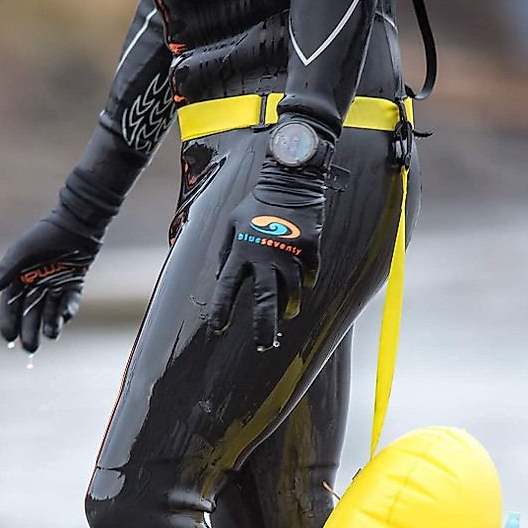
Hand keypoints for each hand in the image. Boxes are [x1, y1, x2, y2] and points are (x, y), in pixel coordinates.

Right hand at [0, 217, 100, 352]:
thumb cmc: (44, 235)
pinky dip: (67, 310)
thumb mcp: (22, 251)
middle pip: (31, 313)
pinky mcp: (73, 284)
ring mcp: (55, 285)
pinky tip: (65, 317)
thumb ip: (6, 271)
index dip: (9, 322)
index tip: (8, 338)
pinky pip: (69, 302)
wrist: (76, 223)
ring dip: (50, 324)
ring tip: (50, 336)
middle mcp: (36, 284)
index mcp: (19, 278)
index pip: (11, 305)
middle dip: (30, 331)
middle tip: (30, 349)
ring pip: (50, 311)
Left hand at [209, 187, 322, 350]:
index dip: (221, 310)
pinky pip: (309, 275)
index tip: (218, 330)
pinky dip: (306, 282)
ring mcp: (289, 253)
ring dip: (288, 308)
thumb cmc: (257, 203)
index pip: (226, 287)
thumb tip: (218, 278)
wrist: (290, 180)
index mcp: (241, 251)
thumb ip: (224, 252)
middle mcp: (264, 256)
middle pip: (264, 300)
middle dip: (263, 327)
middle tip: (264, 346)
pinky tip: (304, 285)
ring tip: (285, 315)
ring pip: (291, 292)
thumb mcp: (231, 224)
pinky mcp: (310, 248)